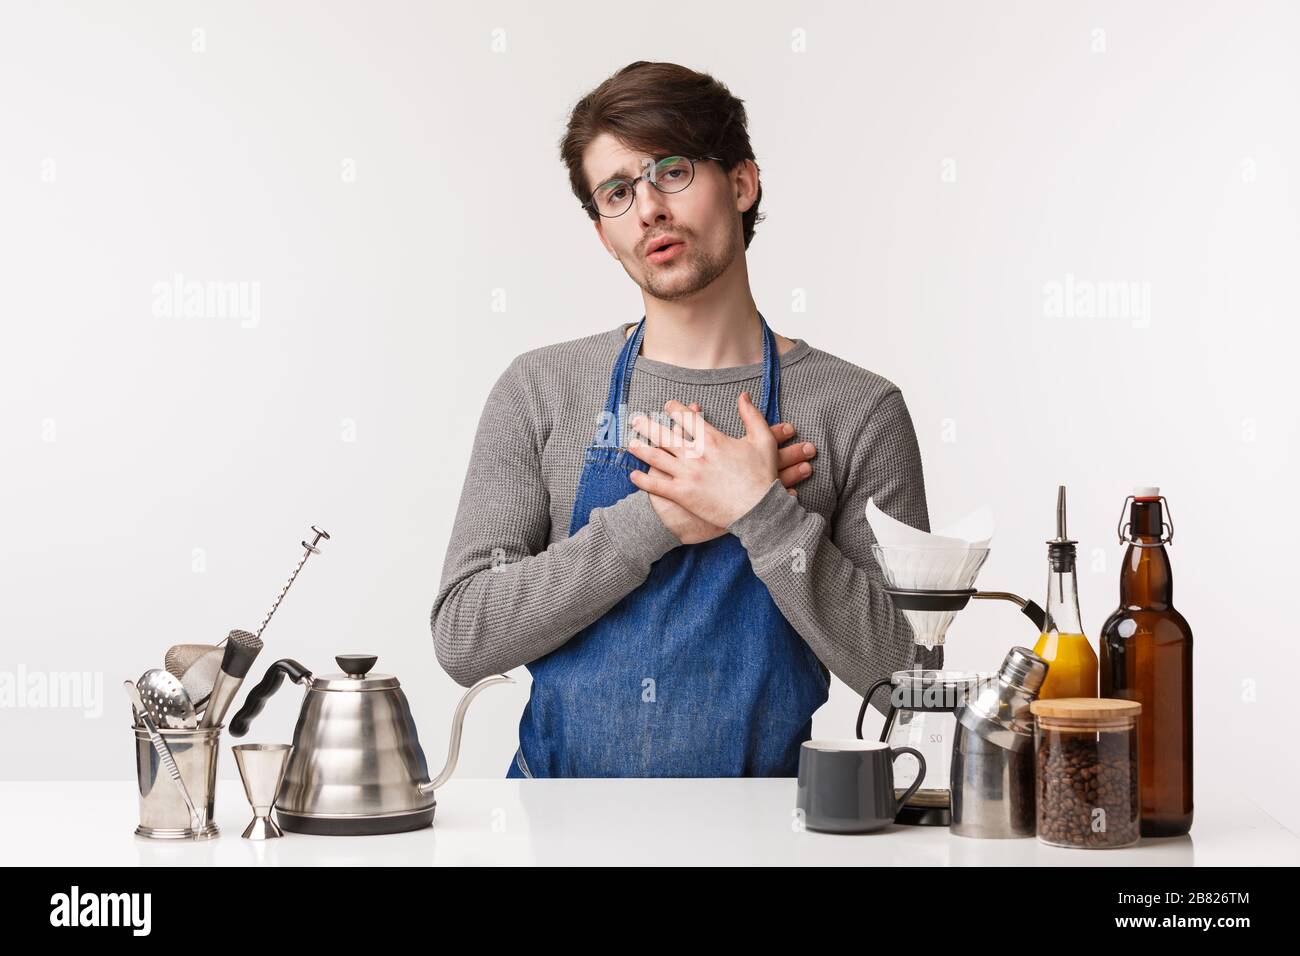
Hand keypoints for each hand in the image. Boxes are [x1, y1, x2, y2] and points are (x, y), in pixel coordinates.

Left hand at [627, 393, 796, 530]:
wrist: (760, 510)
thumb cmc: (762, 476)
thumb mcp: (763, 440)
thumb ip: (751, 415)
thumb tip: (743, 395)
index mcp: (713, 439)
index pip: (686, 417)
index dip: (674, 409)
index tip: (667, 406)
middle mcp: (696, 454)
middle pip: (664, 435)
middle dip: (648, 425)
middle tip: (635, 420)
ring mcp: (687, 475)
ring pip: (656, 458)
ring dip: (641, 449)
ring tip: (630, 443)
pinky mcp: (683, 495)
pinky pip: (658, 486)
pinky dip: (643, 480)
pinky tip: (633, 475)